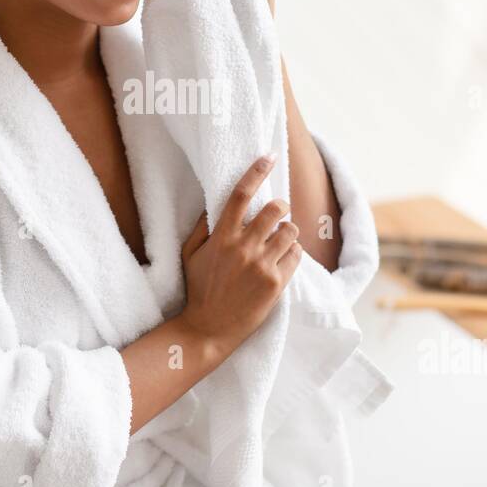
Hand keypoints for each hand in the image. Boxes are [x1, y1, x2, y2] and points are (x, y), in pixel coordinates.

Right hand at [178, 153, 301, 354]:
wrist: (208, 329)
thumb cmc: (199, 289)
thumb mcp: (190, 255)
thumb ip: (202, 228)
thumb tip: (215, 205)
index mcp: (221, 237)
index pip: (240, 195)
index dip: (256, 172)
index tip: (267, 157)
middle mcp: (243, 248)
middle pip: (275, 209)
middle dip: (280, 206)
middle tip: (277, 214)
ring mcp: (262, 265)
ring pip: (291, 231)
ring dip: (288, 232)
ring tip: (280, 240)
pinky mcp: (276, 283)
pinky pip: (297, 255)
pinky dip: (292, 254)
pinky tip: (281, 260)